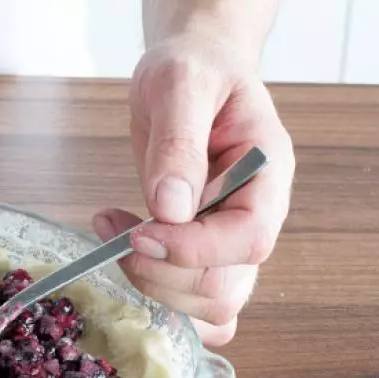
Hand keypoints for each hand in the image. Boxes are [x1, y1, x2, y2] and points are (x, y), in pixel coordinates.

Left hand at [93, 34, 294, 344]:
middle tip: (112, 231)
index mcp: (268, 173)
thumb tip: (170, 208)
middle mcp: (258, 215)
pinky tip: (129, 261)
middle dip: (159, 272)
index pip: (249, 239)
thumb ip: (178, 143)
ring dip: (150, 285)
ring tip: (111, 230)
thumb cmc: (193, 71)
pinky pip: (200, 306)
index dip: (193, 250)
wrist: (192, 74)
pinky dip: (162, 302)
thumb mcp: (180, 85)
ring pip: (209, 304)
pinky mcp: (207, 254)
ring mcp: (233, 241)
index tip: (139, 234)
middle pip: (224, 285)